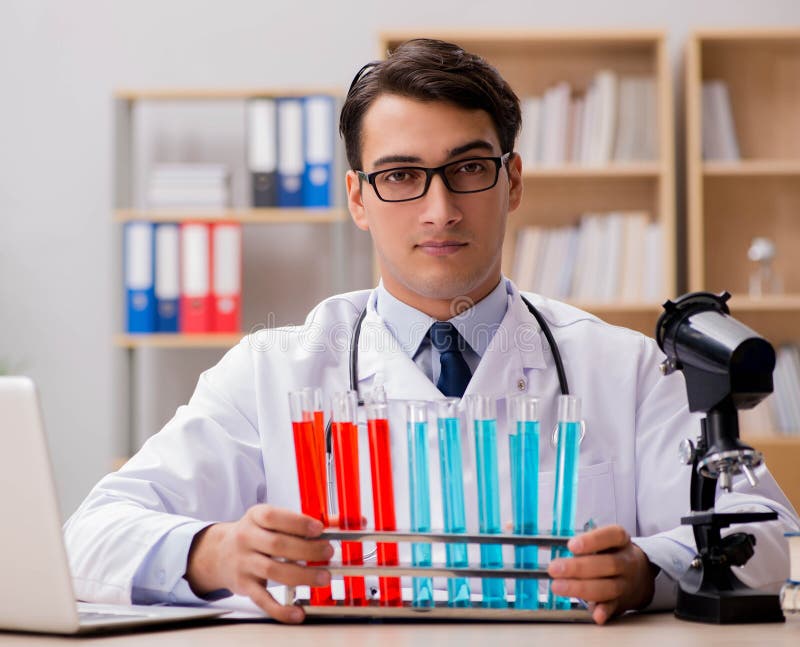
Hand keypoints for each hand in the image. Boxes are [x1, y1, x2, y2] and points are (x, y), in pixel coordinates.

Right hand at [185, 504, 332, 623]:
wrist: (219, 553)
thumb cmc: (255, 534)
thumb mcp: (271, 520)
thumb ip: (300, 521)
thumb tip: (335, 523)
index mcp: (256, 517)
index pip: (274, 517)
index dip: (297, 523)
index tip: (319, 529)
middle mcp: (246, 538)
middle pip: (277, 544)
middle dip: (307, 549)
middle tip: (328, 552)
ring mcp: (244, 563)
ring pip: (273, 571)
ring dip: (302, 575)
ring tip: (323, 577)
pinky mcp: (244, 586)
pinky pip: (263, 599)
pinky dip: (281, 608)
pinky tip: (297, 612)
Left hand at [546, 525, 657, 624]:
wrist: (640, 576)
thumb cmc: (611, 554)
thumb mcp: (604, 541)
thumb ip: (584, 545)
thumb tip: (553, 548)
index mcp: (621, 541)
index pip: (612, 536)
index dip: (592, 540)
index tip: (571, 546)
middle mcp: (627, 561)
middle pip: (608, 564)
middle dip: (578, 567)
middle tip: (554, 569)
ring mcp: (625, 583)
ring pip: (608, 587)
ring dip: (581, 588)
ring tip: (558, 587)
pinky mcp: (621, 602)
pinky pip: (614, 607)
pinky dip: (604, 611)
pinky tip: (595, 614)